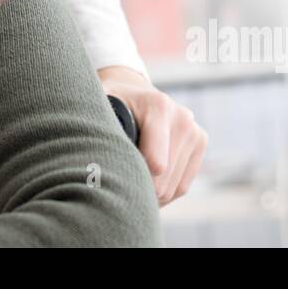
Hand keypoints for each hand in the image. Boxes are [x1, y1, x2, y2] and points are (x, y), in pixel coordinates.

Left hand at [97, 66, 207, 205]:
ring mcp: (194, 130)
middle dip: (140, 191)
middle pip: (164, 180)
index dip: (133, 179)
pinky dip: (165, 194)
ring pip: (174, 187)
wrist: (134, 90)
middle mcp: (182, 117)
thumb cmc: (110, 102)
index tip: (112, 182)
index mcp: (158, 106)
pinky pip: (183, 186)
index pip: (155, 162)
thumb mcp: (99, 105)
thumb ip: (93, 121)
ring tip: (127, 188)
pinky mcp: (200, 142)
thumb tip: (87, 155)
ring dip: (151, 197)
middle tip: (114, 191)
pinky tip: (144, 187)